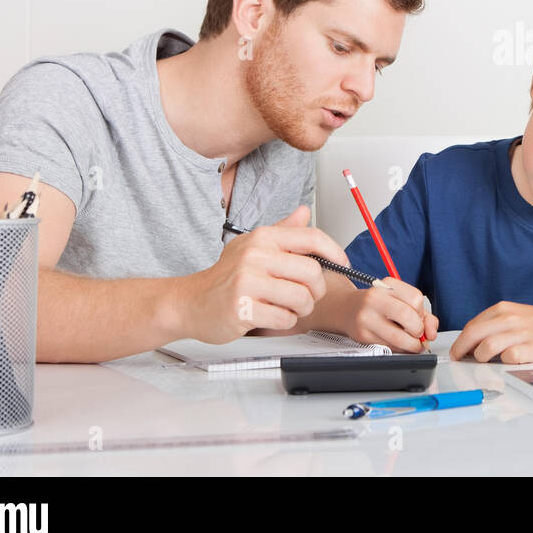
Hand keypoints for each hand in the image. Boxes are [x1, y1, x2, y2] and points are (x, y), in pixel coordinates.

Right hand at [178, 206, 342, 342]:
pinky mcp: (242, 308)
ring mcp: (247, 282)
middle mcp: (255, 255)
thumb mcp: (252, 246)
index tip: (343, 264)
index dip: (334, 252)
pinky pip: (285, 318)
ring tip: (286, 307)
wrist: (189, 302)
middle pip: (312, 273)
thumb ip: (282, 230)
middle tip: (307, 296)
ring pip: (301, 298)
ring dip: (301, 309)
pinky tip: (270, 316)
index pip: (311, 237)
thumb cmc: (226, 277)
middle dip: (316, 290)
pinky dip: (284, 321)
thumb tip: (305, 211)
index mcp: (262, 238)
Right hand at [337, 278, 439, 352]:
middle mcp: (375, 298)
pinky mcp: (362, 335)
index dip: (422, 313)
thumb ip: (423, 315)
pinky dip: (398, 349)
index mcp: (387, 285)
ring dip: (411, 345)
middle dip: (418, 331)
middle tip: (418, 334)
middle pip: (408, 317)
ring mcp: (366, 317)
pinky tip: (397, 344)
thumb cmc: (378, 305)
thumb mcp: (400, 300)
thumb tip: (431, 333)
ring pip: (398, 337)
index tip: (419, 318)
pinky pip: (388, 347)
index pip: (416, 298)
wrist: (346, 309)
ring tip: (412, 343)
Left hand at [449, 301, 532, 363]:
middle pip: (473, 334)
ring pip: (487, 347)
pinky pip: (509, 358)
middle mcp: (509, 319)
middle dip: (461, 350)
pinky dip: (504, 362)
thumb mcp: (515, 315)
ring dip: (481, 358)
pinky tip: (508, 362)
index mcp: (502, 310)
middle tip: (459, 359)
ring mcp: (521, 334)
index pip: (471, 326)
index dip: (460, 341)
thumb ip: (494, 325)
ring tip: (486, 362)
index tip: (457, 351)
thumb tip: (471, 342)